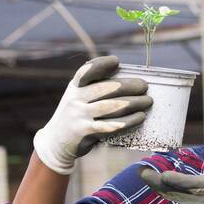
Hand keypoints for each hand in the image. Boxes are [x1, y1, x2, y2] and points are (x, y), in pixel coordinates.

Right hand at [32, 55, 151, 174]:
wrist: (56, 142)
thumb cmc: (75, 117)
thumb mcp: (78, 99)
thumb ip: (94, 90)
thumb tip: (125, 81)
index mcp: (75, 88)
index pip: (86, 72)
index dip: (100, 65)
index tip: (116, 61)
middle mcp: (75, 99)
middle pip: (104, 89)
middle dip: (127, 86)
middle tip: (144, 85)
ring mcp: (79, 115)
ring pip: (110, 106)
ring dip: (132, 103)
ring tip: (148, 101)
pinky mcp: (84, 131)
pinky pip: (110, 125)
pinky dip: (127, 121)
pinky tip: (140, 117)